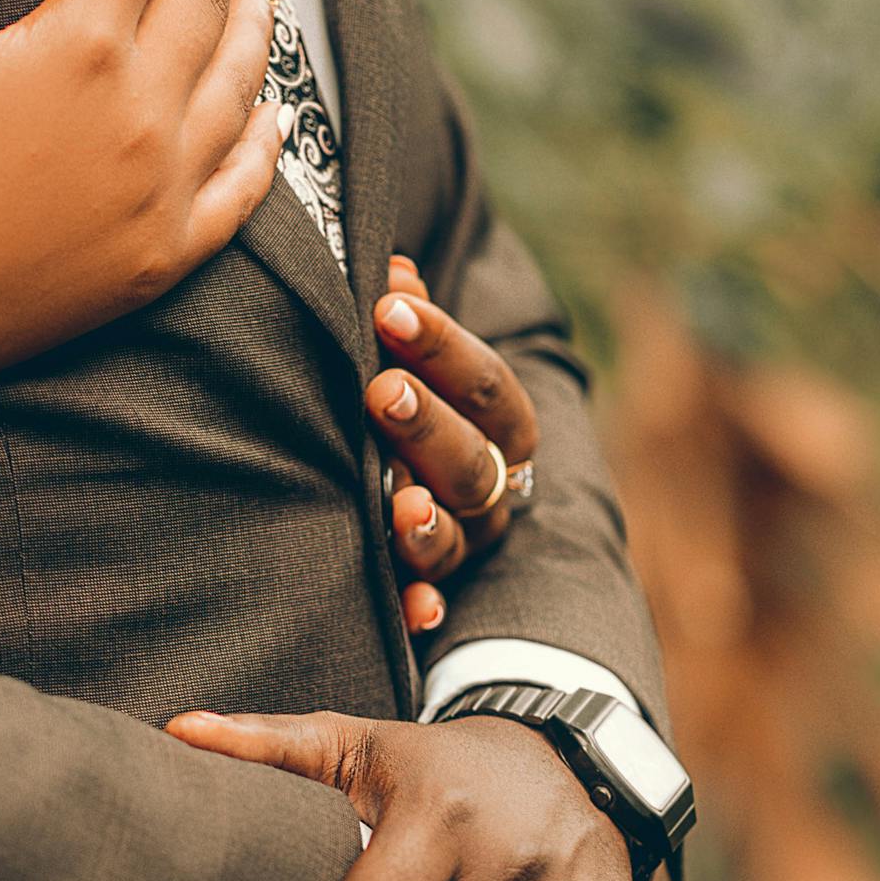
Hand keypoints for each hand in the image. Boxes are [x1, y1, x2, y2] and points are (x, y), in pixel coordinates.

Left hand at [372, 256, 537, 637]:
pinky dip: (421, 608)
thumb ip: (407, 318)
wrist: (407, 473)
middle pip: (473, 461)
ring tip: (399, 503)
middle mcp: (491, 487)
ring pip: (457, 536)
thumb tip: (392, 271)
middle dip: (428, 424)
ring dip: (428, 521)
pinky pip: (429, 606)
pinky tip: (414, 609)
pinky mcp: (428, 589)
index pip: (488, 385)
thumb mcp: (410, 357)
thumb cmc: (405, 398)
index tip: (389, 307)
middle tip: (379, 391)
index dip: (442, 346)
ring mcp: (463, 542)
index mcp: (499, 426)